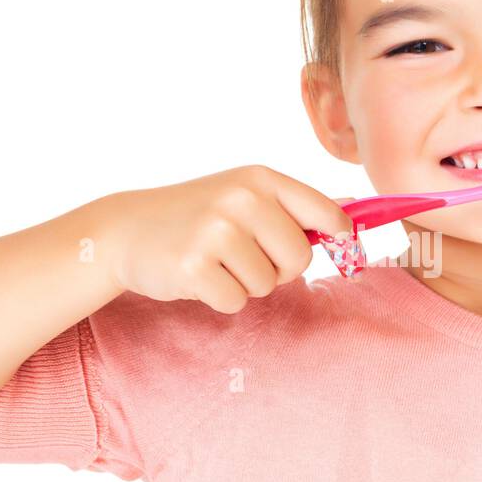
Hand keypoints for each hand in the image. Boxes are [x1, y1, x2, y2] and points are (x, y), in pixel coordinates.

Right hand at [97, 166, 355, 312]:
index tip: (337, 245)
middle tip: (246, 256)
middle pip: (300, 258)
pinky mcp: (194, 266)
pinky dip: (220, 298)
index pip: (326, 213)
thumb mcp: (244, 195)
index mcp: (260, 179)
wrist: (127, 229)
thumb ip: (295, 206)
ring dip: (245, 283)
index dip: (339, 237)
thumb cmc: (196, 215)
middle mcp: (241, 199)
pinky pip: (236, 302)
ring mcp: (216, 231)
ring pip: (267, 285)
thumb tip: (354, 210)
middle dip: (279, 269)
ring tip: (215, 261)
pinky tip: (198, 275)